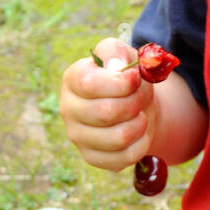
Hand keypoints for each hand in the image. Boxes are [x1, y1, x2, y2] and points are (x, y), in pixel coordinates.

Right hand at [60, 38, 156, 171]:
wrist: (135, 106)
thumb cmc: (126, 78)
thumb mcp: (123, 55)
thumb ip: (116, 52)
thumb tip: (116, 67)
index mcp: (73, 80)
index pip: (90, 84)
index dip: (120, 83)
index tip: (135, 79)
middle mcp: (69, 109)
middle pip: (106, 112)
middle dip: (134, 103)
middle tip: (140, 98)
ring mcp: (78, 136)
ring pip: (118, 137)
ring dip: (139, 124)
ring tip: (140, 115)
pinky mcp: (92, 157)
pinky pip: (124, 157)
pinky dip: (141, 143)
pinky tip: (139, 133)